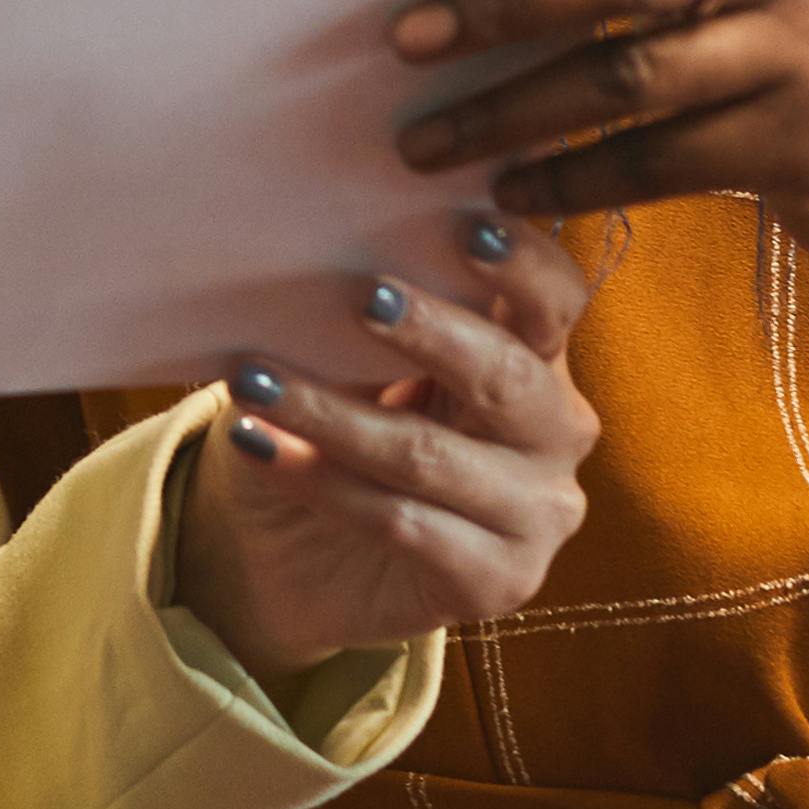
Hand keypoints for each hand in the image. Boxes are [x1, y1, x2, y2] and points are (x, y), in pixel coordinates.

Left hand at [182, 214, 600, 679]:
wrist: (292, 558)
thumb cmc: (330, 430)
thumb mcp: (347, 362)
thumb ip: (363, 317)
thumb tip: (318, 247)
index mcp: (533, 355)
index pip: (556, 298)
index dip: (523, 263)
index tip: (467, 225)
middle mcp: (555, 432)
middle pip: (510, 376)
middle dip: (433, 332)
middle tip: (363, 298)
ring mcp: (536, 515)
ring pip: (431, 456)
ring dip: (332, 415)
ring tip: (252, 380)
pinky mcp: (497, 582)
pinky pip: (400, 523)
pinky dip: (319, 481)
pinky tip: (258, 448)